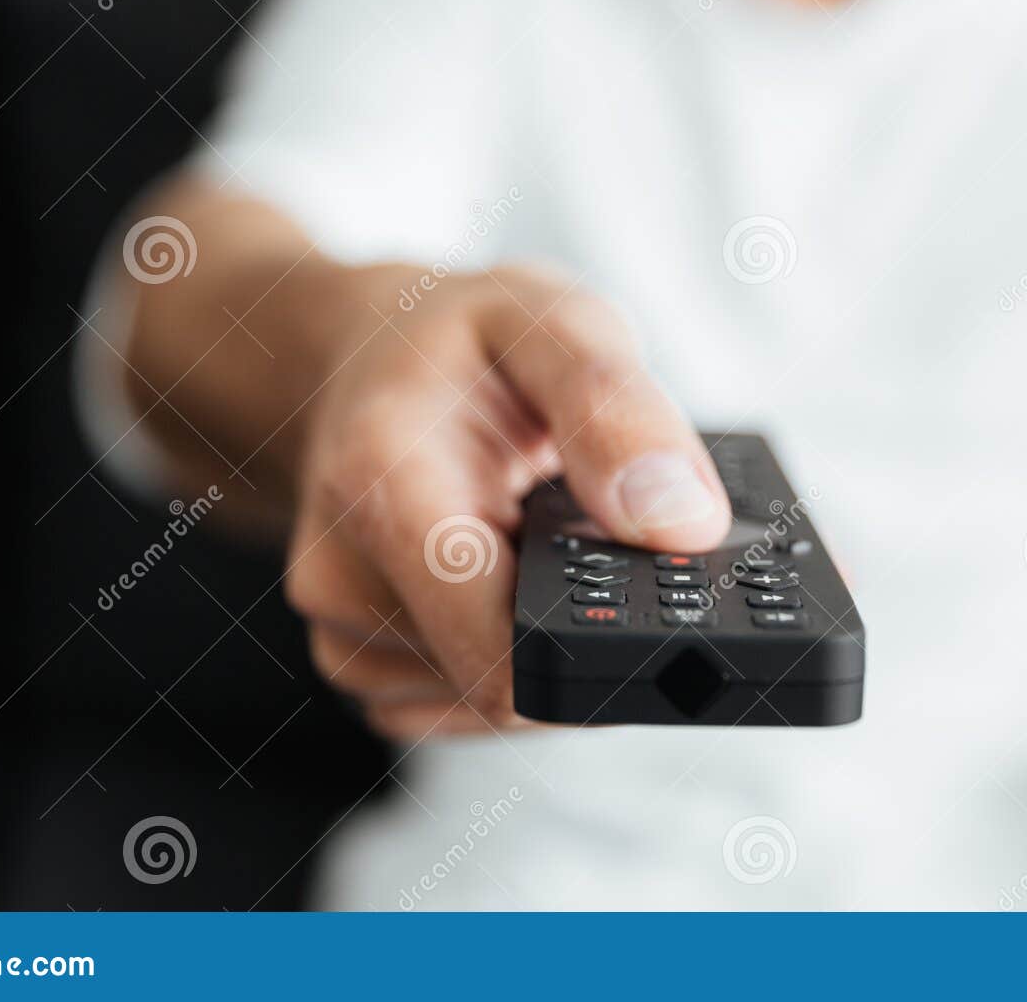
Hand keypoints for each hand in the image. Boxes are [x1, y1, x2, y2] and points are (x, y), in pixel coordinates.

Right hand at [283, 263, 730, 740]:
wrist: (364, 358)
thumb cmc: (461, 340)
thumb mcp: (556, 321)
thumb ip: (618, 413)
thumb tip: (685, 525)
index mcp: (385, 486)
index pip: (504, 658)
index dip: (604, 648)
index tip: (649, 589)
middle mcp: (341, 577)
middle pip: (509, 688)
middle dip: (582, 629)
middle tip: (591, 530)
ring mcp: (343, 631)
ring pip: (493, 705)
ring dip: (547, 640)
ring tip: (537, 537)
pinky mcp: (360, 661)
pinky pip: (465, 703)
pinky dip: (511, 653)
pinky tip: (509, 575)